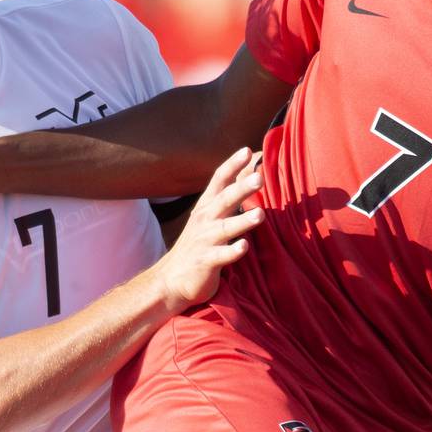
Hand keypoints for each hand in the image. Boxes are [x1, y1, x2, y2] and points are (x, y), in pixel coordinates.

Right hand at [154, 148, 263, 312]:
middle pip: (224, 200)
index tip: (248, 150)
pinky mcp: (205, 263)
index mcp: (207, 207)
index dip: (232, 164)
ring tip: (260, 214)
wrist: (172, 280)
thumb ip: (230, 195)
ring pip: (224, 228)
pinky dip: (231, 251)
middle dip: (241, 188)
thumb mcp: (211, 216)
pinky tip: (243, 246)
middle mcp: (205, 220)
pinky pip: (220, 257)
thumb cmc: (200, 244)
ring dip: (242, 221)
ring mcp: (204, 241)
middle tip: (260, 177)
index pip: (219, 180)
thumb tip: (252, 171)